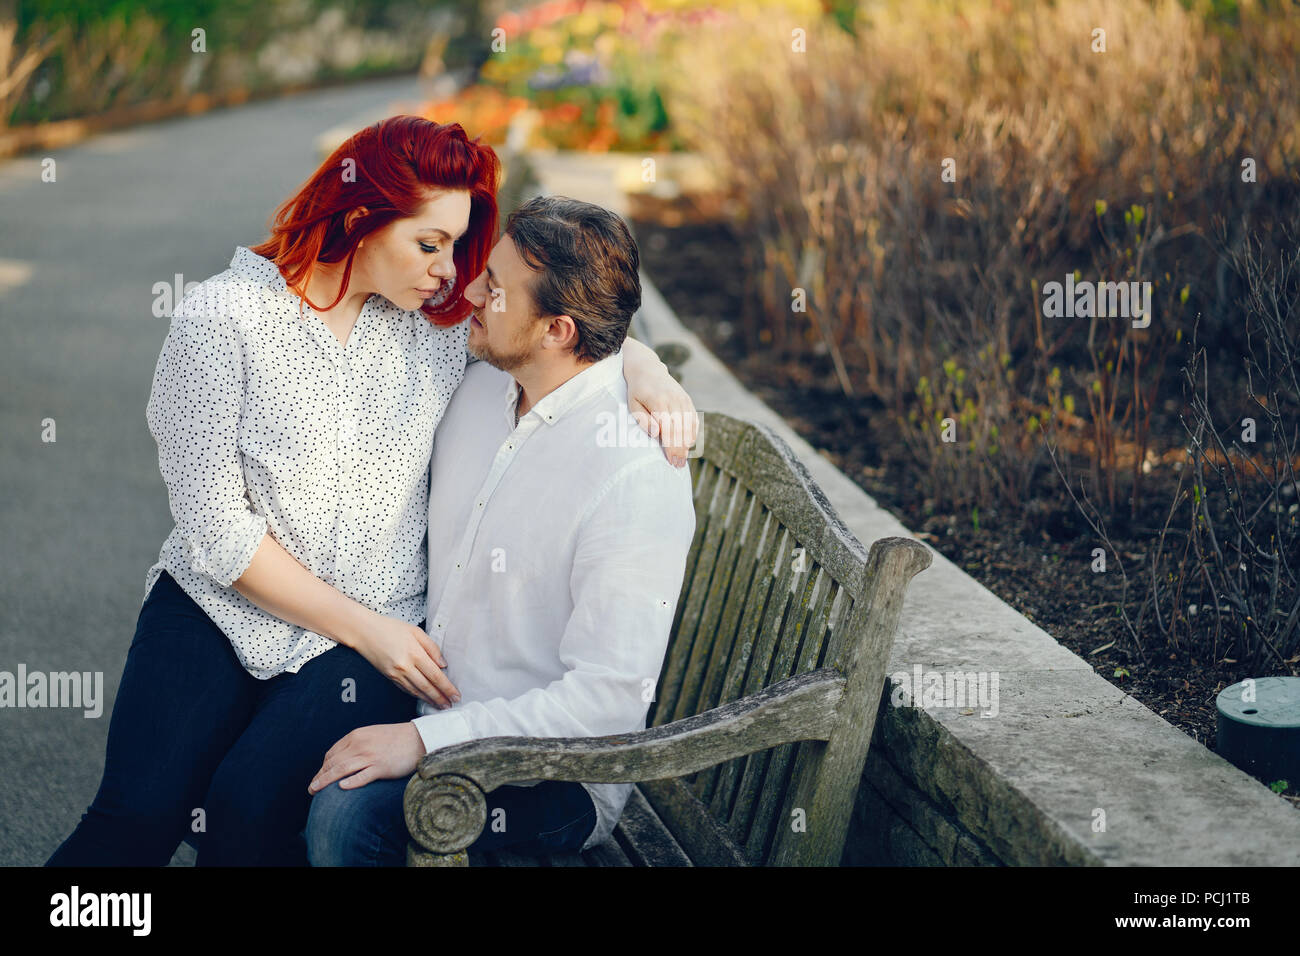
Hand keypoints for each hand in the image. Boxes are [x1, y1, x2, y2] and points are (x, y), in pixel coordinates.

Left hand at [307, 722, 424, 792]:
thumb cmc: (396, 739)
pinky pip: (361, 777)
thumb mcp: (372, 735)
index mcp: (356, 736)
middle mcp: (360, 745)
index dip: (322, 767)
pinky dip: (349, 782)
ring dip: (325, 781)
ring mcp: (370, 756)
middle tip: (311, 788)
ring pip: (341, 770)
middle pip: (333, 763)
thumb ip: (356, 744)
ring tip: (315, 790)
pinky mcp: (381, 767)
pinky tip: (341, 788)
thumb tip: (342, 758)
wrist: (419, 738)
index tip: (318, 777)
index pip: (332, 753)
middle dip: (319, 776)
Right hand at [351, 612, 459, 708]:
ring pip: (416, 691)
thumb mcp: (416, 631)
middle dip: (440, 698)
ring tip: (440, 705)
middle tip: (451, 705)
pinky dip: (417, 695)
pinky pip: (406, 689)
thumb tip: (443, 665)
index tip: (456, 695)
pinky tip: (424, 698)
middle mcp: (406, 667)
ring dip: (430, 700)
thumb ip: (432, 648)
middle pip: (427, 687)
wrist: (364, 632)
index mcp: (415, 654)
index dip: (447, 688)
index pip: (436, 676)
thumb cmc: (390, 628)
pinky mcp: (389, 677)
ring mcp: (396, 674)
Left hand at [625, 345, 697, 466]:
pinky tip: (689, 444)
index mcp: (659, 401)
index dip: (671, 447)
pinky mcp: (687, 399)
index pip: (668, 429)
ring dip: (687, 444)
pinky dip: (693, 432)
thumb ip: (643, 420)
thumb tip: (656, 434)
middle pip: (681, 430)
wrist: (648, 368)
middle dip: (680, 450)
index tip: (671, 461)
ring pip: (689, 425)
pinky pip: (694, 419)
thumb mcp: (633, 404)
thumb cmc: (637, 390)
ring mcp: (683, 399)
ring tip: (683, 459)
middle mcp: (674, 400)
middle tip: (678, 466)